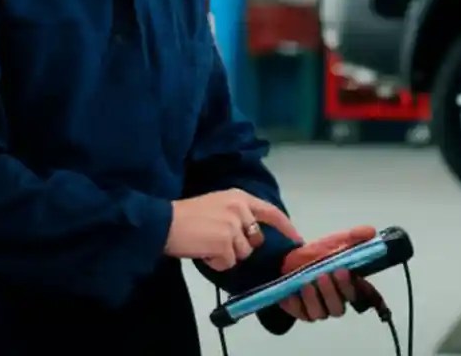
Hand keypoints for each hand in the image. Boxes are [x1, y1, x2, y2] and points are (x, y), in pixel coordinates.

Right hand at [164, 189, 303, 270]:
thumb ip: (236, 216)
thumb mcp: (216, 205)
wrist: (164, 222)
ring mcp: (233, 227)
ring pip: (242, 254)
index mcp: (238, 197)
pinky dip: (215, 262)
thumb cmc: (186, 215)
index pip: (270, 212)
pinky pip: (228, 263)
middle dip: (239, 246)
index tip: (297, 238)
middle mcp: (240, 209)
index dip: (285, 226)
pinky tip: (202, 251)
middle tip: (216, 240)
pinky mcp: (225, 244)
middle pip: (254, 240)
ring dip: (225, 255)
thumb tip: (251, 237)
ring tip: (206, 244)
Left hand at [278, 225, 381, 322]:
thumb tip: (370, 231)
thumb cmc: (319, 253)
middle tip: (323, 275)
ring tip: (307, 283)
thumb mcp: (336, 241)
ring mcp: (316, 309)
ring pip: (319, 314)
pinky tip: (293, 293)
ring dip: (314, 299)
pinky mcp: (299, 311)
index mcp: (346, 289)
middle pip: (337, 309)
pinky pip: (298, 313)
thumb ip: (354, 236)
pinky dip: (296, 304)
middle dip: (330, 293)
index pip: (353, 295)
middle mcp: (333, 303)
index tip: (342, 269)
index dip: (348, 286)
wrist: (292, 258)